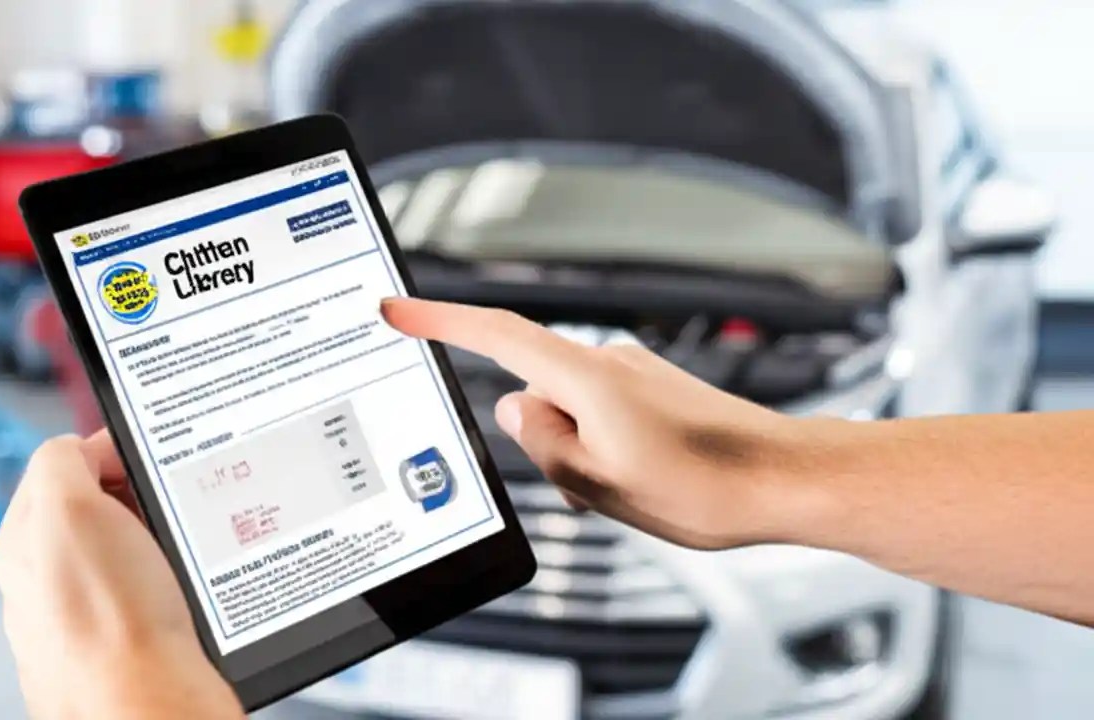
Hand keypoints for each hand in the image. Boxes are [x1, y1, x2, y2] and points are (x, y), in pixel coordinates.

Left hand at [0, 432, 244, 719]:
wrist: (152, 705)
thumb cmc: (110, 624)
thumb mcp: (69, 507)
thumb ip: (62, 460)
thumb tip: (82, 449)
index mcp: (21, 545)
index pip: (63, 469)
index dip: (110, 457)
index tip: (143, 467)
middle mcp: (45, 586)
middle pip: (101, 511)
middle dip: (139, 506)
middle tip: (162, 516)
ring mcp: (86, 619)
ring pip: (134, 554)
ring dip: (162, 547)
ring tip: (177, 561)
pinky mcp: (127, 645)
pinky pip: (157, 594)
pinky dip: (176, 586)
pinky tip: (185, 595)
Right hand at [383, 298, 826, 549]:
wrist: (785, 480)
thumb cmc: (706, 487)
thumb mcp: (599, 483)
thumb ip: (541, 443)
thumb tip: (512, 409)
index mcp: (586, 378)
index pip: (495, 335)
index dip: (438, 321)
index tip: (396, 309)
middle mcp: (607, 363)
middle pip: (532, 391)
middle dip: (541, 441)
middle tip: (591, 487)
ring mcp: (633, 374)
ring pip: (568, 412)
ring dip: (577, 452)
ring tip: (634, 489)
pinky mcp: (652, 390)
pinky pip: (600, 415)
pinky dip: (603, 448)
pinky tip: (647, 481)